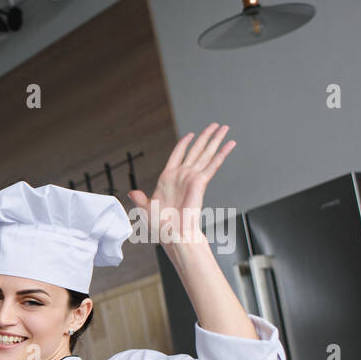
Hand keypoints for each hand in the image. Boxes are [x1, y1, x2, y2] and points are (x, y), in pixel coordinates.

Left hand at [128, 123, 234, 248]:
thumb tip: (131, 193)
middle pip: (196, 150)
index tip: (190, 135)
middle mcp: (182, 175)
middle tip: (215, 125)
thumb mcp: (145, 209)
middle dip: (206, 137)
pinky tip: (229, 144)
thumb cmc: (161, 226)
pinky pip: (212, 165)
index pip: (177, 154)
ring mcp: (192, 177)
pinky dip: (221, 154)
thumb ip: (140, 198)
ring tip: (224, 128)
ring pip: (206, 153)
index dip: (184, 144)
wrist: (173, 234)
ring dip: (215, 140)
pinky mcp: (201, 182)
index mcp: (167, 178)